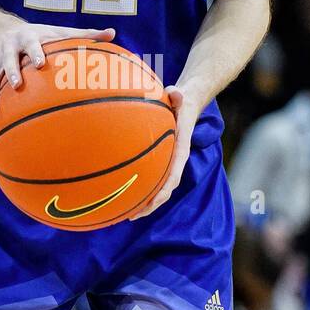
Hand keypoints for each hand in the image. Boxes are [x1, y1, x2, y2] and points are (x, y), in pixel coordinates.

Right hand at [0, 24, 116, 131]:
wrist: (3, 31)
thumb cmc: (40, 35)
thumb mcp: (59, 31)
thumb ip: (85, 34)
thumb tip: (113, 33)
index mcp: (28, 38)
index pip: (31, 44)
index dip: (35, 53)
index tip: (40, 63)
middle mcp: (8, 49)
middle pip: (7, 60)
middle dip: (11, 71)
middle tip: (16, 84)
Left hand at [129, 83, 202, 220]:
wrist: (187, 103)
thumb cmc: (180, 101)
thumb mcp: (180, 96)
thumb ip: (178, 95)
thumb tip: (176, 93)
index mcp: (180, 150)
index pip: (174, 175)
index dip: (164, 190)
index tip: (153, 201)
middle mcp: (175, 161)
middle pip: (165, 190)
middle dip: (150, 205)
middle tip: (132, 216)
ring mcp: (167, 163)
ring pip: (157, 188)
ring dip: (144, 204)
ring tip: (126, 215)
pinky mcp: (160, 161)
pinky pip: (150, 179)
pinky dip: (140, 190)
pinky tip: (122, 196)